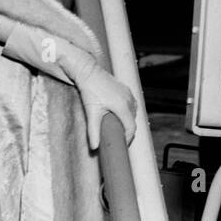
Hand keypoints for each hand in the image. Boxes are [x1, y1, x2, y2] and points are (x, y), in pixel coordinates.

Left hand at [0, 21, 137, 149]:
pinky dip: (127, 113)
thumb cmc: (89, 91)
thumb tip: (94, 148)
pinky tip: (118, 116)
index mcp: (123, 106)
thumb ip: (93, 131)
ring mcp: (128, 93)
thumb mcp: (91, 112)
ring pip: (133, 113)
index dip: (127, 139)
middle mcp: (129, 100)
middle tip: (117, 139)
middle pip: (133, 121)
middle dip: (127, 131)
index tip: (121, 145)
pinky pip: (131, 105)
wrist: (88, 72)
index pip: (131, 128)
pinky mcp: (126, 89)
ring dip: (127, 122)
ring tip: (117, 129)